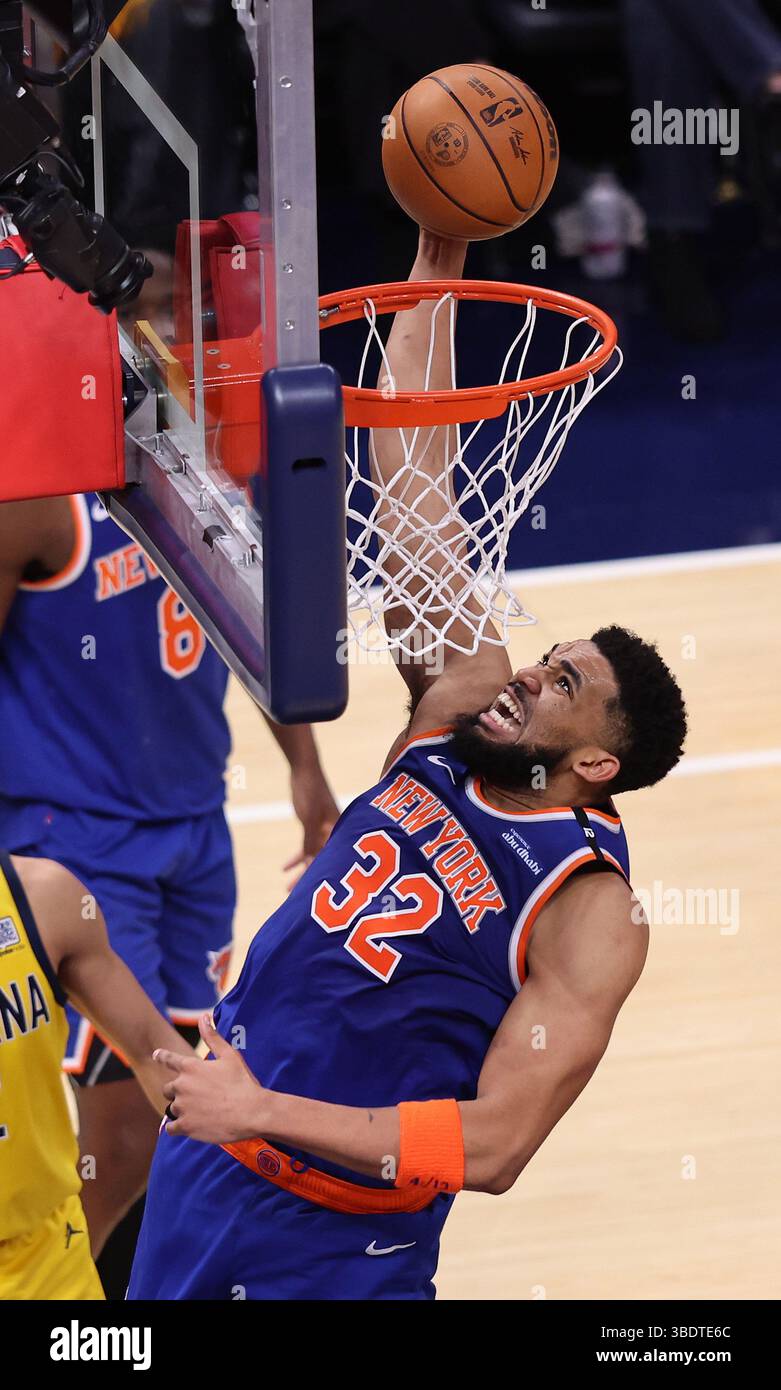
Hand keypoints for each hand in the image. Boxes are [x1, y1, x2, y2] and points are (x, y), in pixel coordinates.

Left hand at [154, 1014, 267, 1143]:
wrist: (251, 1112)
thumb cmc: (242, 1082)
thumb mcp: (229, 1055)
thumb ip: (213, 1037)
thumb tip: (204, 1016)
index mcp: (190, 1067)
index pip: (168, 1059)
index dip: (162, 1057)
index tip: (156, 1055)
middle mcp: (181, 1086)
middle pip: (168, 1089)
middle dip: (178, 1092)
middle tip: (198, 1097)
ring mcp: (182, 1107)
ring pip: (172, 1109)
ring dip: (182, 1110)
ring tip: (201, 1113)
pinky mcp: (185, 1126)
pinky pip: (171, 1128)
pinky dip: (178, 1127)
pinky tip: (192, 1126)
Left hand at [284, 762, 339, 888]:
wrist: (305, 768)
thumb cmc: (310, 790)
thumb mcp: (309, 818)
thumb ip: (310, 841)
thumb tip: (310, 864)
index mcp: (339, 831)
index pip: (331, 858)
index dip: (320, 876)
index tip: (309, 893)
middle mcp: (334, 833)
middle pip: (323, 861)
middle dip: (310, 879)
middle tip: (295, 897)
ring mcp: (324, 830)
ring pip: (313, 856)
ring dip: (301, 871)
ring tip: (287, 887)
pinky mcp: (313, 826)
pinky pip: (306, 847)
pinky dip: (297, 857)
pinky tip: (284, 867)